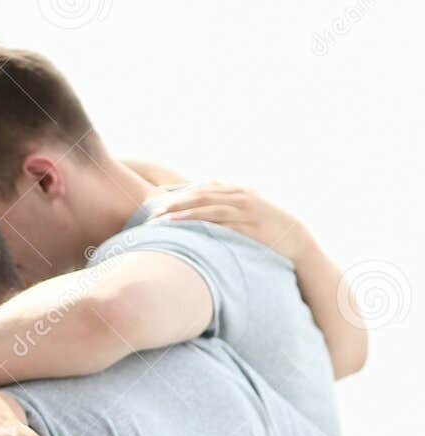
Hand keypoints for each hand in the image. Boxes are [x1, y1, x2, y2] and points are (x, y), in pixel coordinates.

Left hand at [151, 183, 313, 263]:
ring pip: (206, 204)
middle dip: (176, 199)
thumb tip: (205, 213)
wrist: (294, 237)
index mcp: (238, 190)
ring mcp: (242, 209)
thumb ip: (227, 209)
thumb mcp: (247, 213)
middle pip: (201, 193)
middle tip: (153, 208)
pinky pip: (217, 221)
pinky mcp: (245, 224)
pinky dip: (197, 220)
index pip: (203, 186)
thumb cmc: (267, 227)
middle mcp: (239, 195)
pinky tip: (182, 224)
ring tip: (161, 216)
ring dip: (182, 210)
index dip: (180, 189)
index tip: (159, 193)